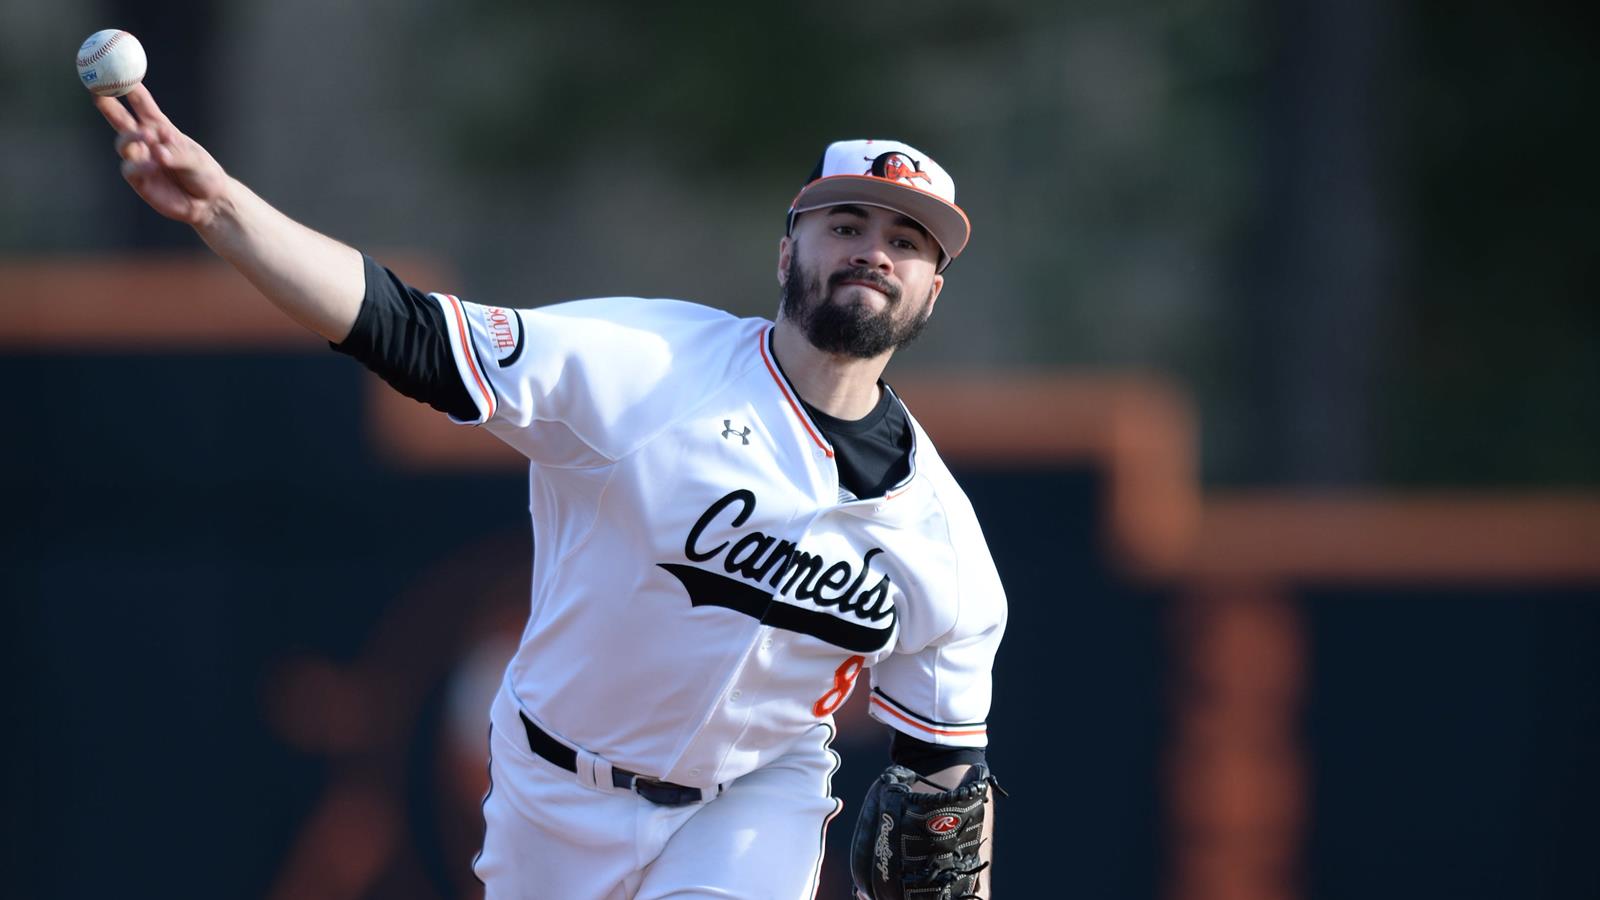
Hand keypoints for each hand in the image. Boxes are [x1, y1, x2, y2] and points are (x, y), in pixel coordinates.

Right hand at [95, 85, 228, 226]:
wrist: (209, 204)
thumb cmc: (204, 175)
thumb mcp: (197, 161)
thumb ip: (177, 154)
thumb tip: (157, 150)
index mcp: (161, 127)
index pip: (141, 103)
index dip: (129, 87)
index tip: (119, 71)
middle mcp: (146, 141)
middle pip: (120, 119)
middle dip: (106, 103)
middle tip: (97, 91)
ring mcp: (140, 160)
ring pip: (123, 143)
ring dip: (133, 137)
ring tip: (150, 136)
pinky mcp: (139, 180)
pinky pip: (131, 168)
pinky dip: (141, 165)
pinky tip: (156, 164)